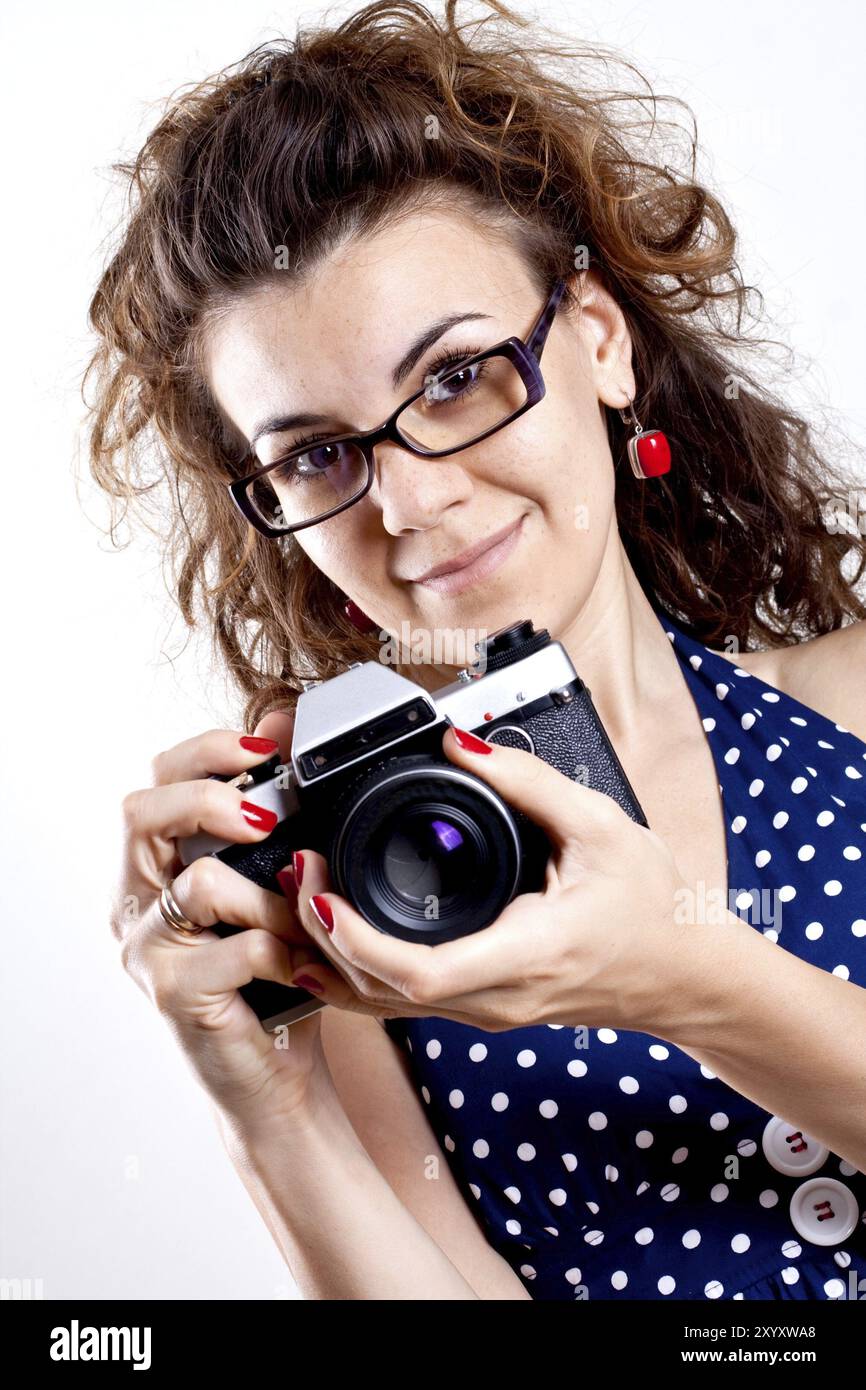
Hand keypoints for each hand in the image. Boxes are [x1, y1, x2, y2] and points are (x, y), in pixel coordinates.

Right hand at [111, 710, 336, 1139]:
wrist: (276, 1073)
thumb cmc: (273, 972)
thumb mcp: (273, 882)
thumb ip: (270, 814)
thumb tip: (280, 720)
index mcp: (152, 866)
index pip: (154, 781)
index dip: (205, 752)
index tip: (265, 748)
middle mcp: (133, 902)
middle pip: (141, 813)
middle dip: (211, 799)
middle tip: (267, 818)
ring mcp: (147, 951)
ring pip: (199, 883)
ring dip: (270, 896)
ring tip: (304, 919)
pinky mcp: (174, 995)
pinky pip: (239, 949)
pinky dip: (284, 948)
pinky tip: (302, 964)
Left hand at [283, 726, 691, 1035]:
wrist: (685, 973)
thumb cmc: (653, 906)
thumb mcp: (601, 827)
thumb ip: (529, 781)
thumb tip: (461, 741)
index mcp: (527, 954)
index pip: (420, 973)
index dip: (356, 940)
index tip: (323, 892)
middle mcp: (497, 997)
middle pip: (381, 992)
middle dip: (323, 935)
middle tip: (301, 870)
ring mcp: (487, 1012)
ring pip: (384, 1005)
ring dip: (332, 955)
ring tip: (304, 892)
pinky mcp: (483, 1009)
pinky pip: (402, 1004)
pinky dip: (356, 974)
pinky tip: (328, 939)